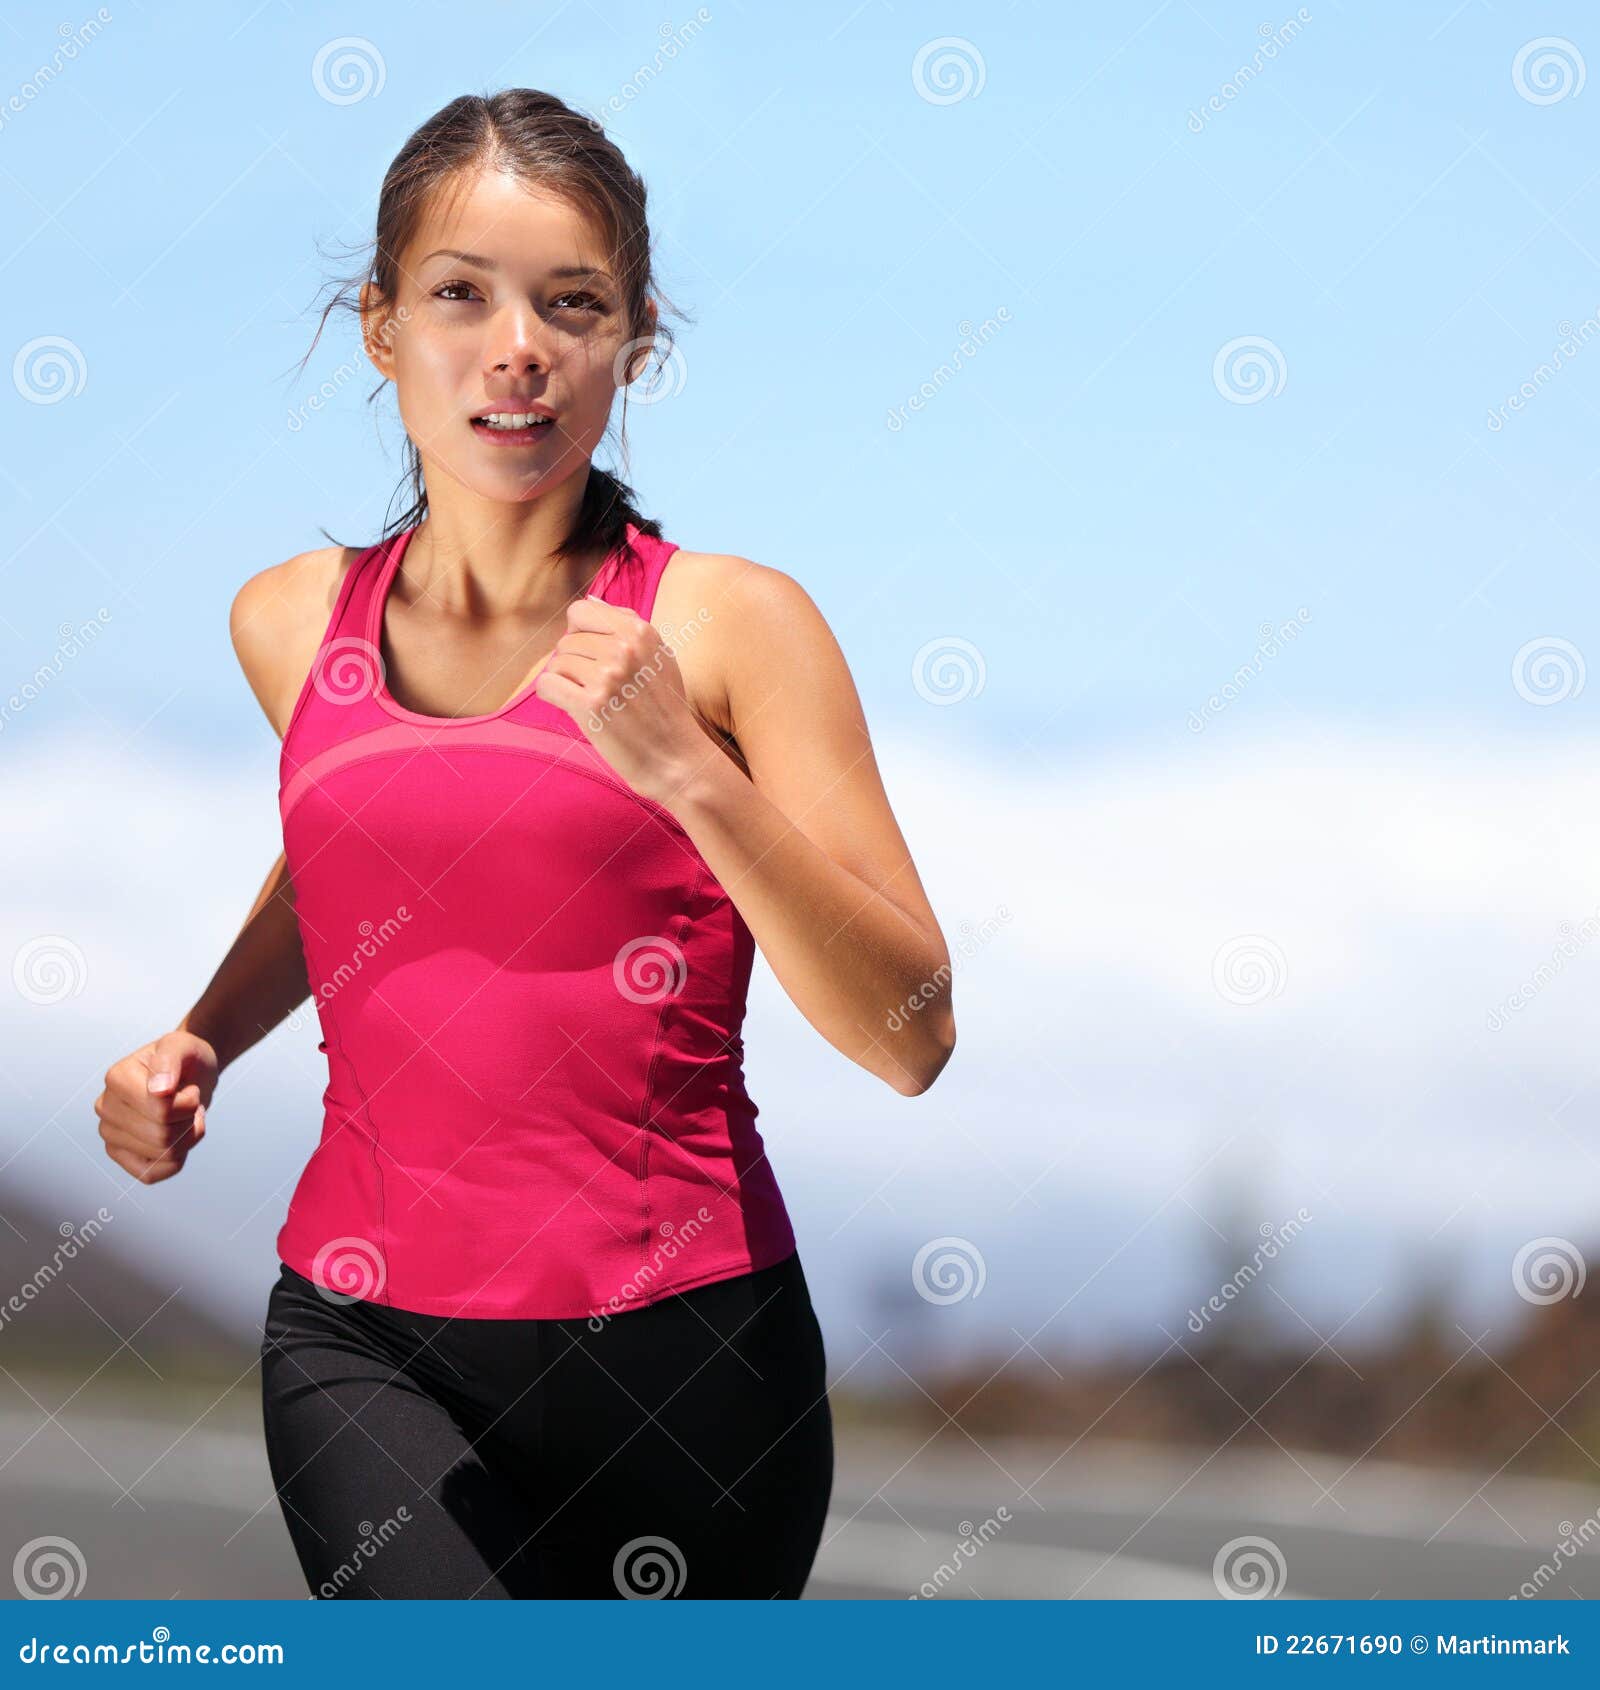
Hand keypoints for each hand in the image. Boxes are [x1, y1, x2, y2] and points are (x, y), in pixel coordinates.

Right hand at [95, 1029, 217, 1184]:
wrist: (190, 1071)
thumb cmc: (185, 1058)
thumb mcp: (183, 1046)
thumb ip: (170, 1061)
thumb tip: (159, 1091)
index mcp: (115, 1078)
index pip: (161, 1111)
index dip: (188, 1102)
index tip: (186, 1086)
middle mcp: (105, 1108)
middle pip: (162, 1135)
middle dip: (189, 1120)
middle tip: (187, 1101)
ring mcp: (110, 1134)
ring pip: (162, 1155)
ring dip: (187, 1136)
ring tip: (182, 1116)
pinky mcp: (120, 1156)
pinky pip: (151, 1175)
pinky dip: (175, 1160)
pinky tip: (176, 1138)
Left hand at [532, 594, 707, 806]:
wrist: (675, 757)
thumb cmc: (665, 710)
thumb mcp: (659, 657)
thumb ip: (627, 626)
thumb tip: (592, 600)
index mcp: (640, 631)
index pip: (581, 611)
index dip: (579, 633)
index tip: (592, 656)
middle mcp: (624, 648)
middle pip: (567, 641)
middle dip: (574, 664)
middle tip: (597, 688)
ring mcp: (607, 675)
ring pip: (557, 663)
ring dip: (566, 682)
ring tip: (591, 700)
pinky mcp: (591, 704)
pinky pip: (548, 685)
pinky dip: (552, 696)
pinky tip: (572, 707)